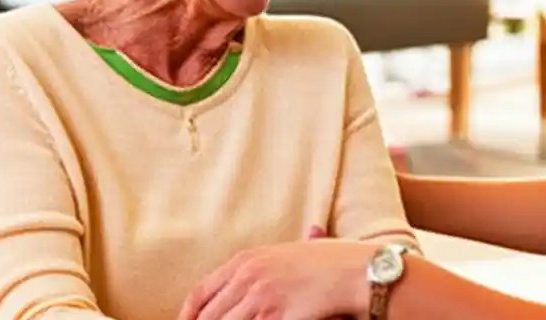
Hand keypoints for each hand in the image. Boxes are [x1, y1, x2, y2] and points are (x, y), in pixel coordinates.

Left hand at [177, 239, 373, 319]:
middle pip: (209, 314)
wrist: (357, 273)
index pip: (202, 291)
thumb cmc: (335, 261)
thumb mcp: (304, 247)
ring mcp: (260, 297)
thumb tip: (307, 233)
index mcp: (248, 259)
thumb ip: (287, 251)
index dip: (189, 313)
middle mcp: (248, 275)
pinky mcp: (274, 316)